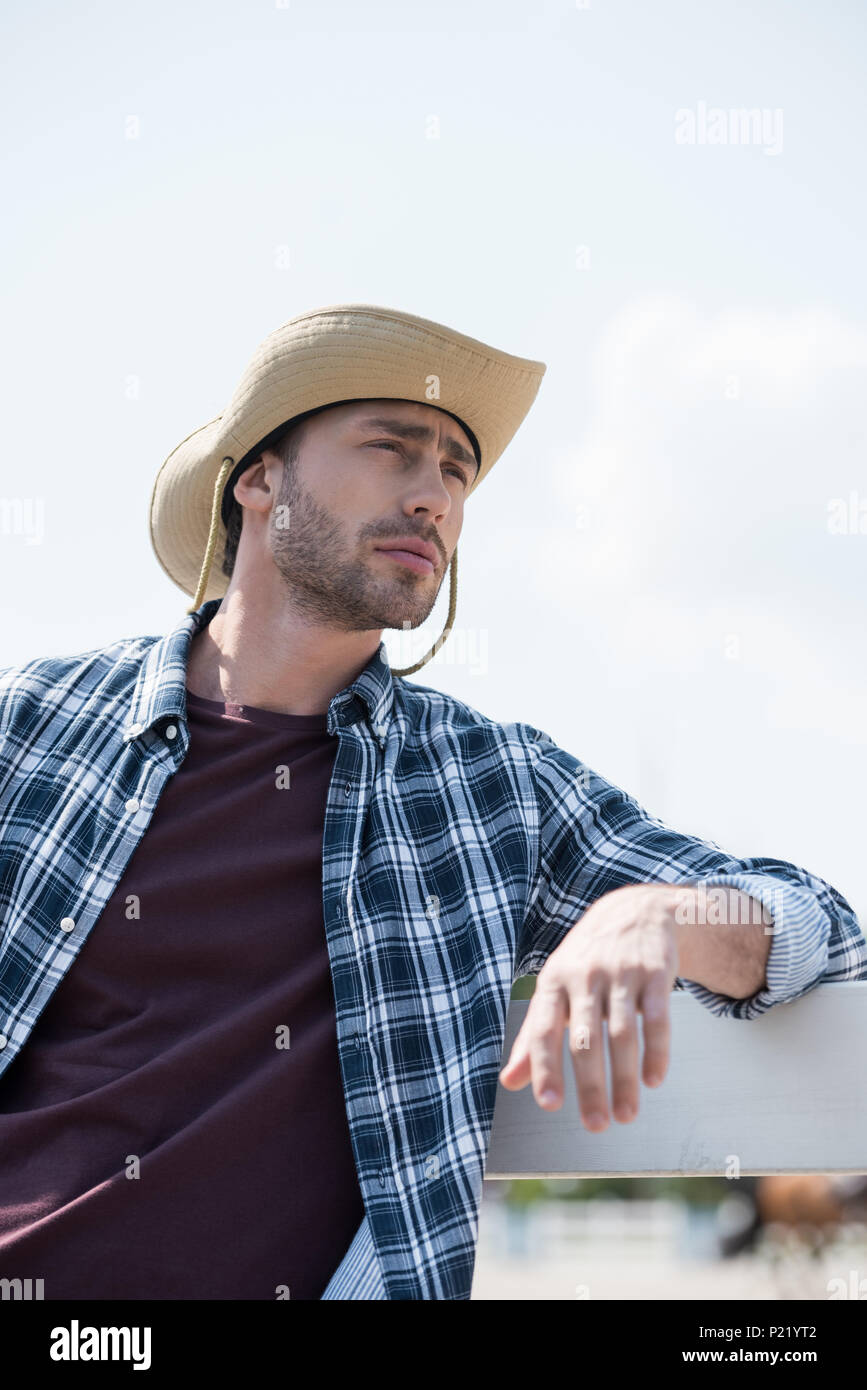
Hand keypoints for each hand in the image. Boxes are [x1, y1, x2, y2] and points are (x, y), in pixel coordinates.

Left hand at [498, 884, 681, 1130]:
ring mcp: (622, 973)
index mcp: (553, 982)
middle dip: (591, 1086)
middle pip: (585, 1039)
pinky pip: (657, 1018)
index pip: (543, 1029)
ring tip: (626, 1114)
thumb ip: (532, 1036)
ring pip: (622, 1033)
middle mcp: (585, 975)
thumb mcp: (554, 989)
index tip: (549, 1104)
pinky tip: (653, 1079)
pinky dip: (656, 1051)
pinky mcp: (656, 973)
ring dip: (625, 1078)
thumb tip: (509, 1082)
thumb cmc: (587, 962)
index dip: (544, 1067)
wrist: (635, 911)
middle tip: (596, 1125)